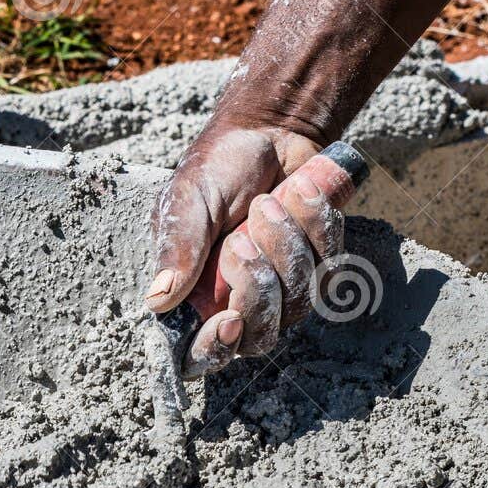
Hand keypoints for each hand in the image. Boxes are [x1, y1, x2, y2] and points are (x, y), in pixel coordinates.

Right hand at [143, 118, 354, 375]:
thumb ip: (177, 248)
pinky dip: (315, 224)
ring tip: (268, 201)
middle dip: (257, 287)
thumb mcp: (188, 201)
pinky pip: (329, 265)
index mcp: (196, 297)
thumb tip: (157, 300)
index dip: (215, 351)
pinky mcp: (321, 267)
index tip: (228, 320)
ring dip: (286, 246)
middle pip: (259, 337)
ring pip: (298, 301)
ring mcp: (285, 291)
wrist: (267, 133)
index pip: (202, 354)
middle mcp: (240, 303)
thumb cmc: (217, 170)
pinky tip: (299, 191)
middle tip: (241, 238)